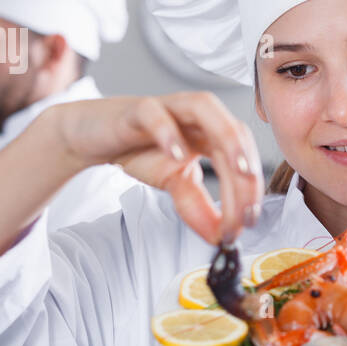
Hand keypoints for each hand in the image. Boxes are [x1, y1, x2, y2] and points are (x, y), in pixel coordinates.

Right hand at [48, 92, 263, 242]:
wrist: (96, 137)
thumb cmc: (141, 151)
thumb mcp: (175, 185)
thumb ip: (200, 209)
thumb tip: (222, 238)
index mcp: (212, 132)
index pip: (242, 156)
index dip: (250, 189)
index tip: (248, 222)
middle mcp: (197, 115)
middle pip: (234, 133)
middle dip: (246, 173)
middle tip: (246, 210)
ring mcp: (169, 108)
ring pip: (206, 108)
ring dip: (227, 137)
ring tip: (237, 170)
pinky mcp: (137, 109)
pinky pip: (155, 114)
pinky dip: (168, 131)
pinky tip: (177, 156)